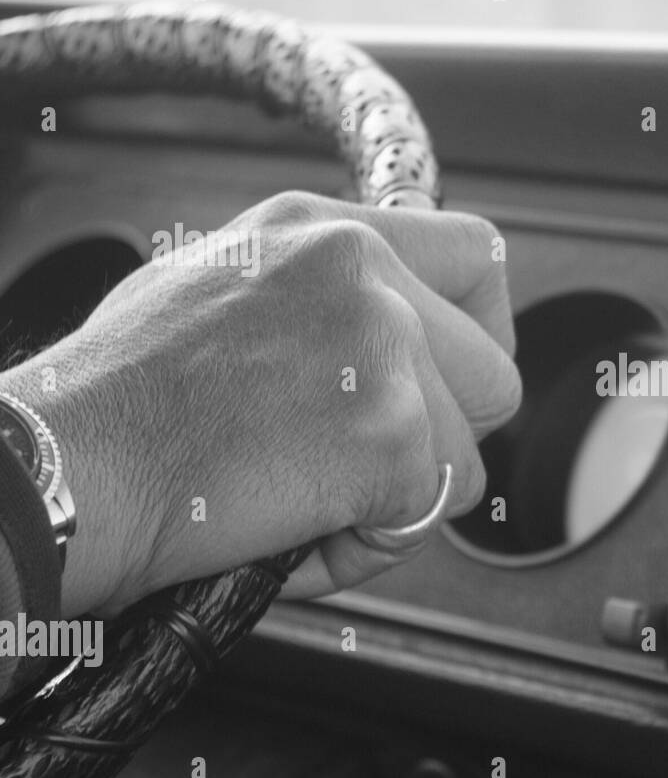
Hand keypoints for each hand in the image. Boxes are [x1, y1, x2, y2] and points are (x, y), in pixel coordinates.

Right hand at [0, 190, 520, 616]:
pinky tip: (295, 529)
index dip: (483, 329)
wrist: (61, 469)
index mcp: (324, 232)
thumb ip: (321, 297)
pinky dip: (369, 544)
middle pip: (496, 372)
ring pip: (470, 457)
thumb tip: (388, 325)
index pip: (478, 255)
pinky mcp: (391, 435)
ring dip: (401, 498)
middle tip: (370, 462)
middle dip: (448, 435)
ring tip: (304, 498)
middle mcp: (363, 272)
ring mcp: (384, 350)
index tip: (458, 372)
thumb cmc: (117, 401)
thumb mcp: (223, 289)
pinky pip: (430, 515)